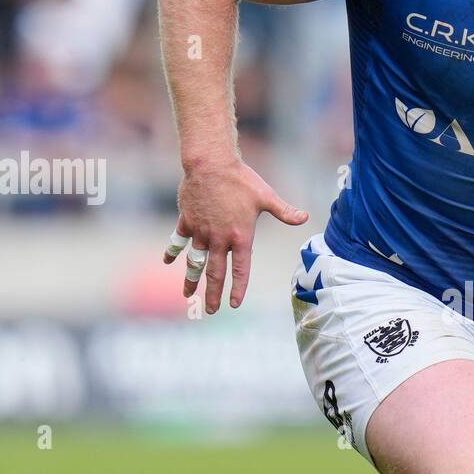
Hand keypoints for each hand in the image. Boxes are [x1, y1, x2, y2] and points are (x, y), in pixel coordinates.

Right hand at [163, 156, 308, 312]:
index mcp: (240, 237)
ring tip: (187, 295)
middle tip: (210, 310)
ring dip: (191, 279)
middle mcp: (219, 239)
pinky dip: (173, 251)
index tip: (234, 304)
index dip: (238, 288)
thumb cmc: (241, 179)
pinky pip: (179, 241)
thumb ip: (284, 211)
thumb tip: (305, 217)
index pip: (240, 270)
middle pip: (215, 273)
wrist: (210, 163)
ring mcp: (201, 232)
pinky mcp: (187, 221)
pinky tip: (168, 261)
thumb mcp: (266, 196)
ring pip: (195, 262)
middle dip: (213, 294)